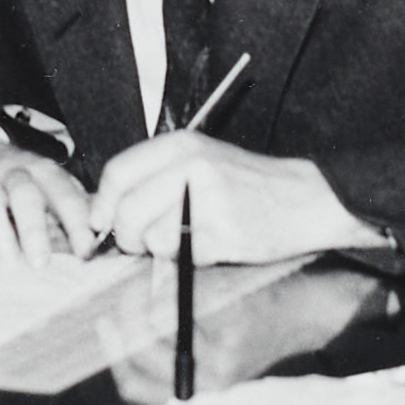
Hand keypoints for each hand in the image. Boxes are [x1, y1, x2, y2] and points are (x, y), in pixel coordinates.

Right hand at [0, 127, 103, 258]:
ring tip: (7, 262)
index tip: (85, 250)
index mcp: (41, 169)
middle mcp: (11, 167)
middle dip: (33, 228)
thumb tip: (102, 234)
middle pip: (23, 191)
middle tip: (40, 263)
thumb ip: (71, 209)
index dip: (75, 219)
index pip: (62, 190)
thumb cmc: (17, 182)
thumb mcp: (46, 188)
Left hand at [87, 132, 382, 261]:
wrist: (302, 198)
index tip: (102, 222)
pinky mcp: (223, 232)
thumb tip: (106, 211)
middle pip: (128, 211)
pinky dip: (188, 259)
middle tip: (140, 244)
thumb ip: (155, 177)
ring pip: (151, 238)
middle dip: (126, 236)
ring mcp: (208, 199)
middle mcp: (191, 166)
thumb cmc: (245, 184)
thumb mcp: (199, 161)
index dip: (103, 203)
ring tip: (185, 239)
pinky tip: (209, 244)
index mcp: (181, 145)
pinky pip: (182, 256)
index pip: (118, 173)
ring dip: (159, 250)